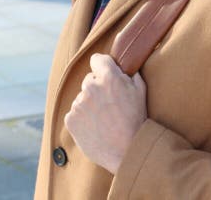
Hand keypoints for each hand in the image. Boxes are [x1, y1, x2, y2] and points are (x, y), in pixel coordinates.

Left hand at [64, 53, 146, 173]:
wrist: (125, 150)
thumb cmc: (136, 119)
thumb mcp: (140, 90)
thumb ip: (130, 73)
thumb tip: (124, 65)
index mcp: (109, 77)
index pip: (97, 59)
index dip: (103, 65)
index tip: (105, 72)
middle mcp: (90, 87)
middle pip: (89, 79)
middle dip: (98, 87)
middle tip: (110, 103)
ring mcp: (78, 104)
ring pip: (82, 97)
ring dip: (90, 104)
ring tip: (104, 118)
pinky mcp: (70, 119)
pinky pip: (75, 112)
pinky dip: (83, 117)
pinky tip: (96, 126)